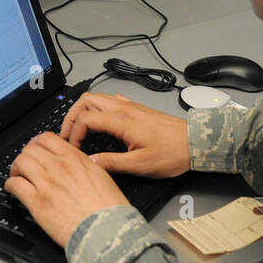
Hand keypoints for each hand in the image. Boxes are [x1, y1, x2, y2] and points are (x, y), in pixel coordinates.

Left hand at [5, 132, 129, 247]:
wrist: (107, 231)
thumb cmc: (108, 208)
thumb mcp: (101, 175)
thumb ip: (83, 164)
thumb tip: (73, 161)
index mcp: (75, 159)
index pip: (46, 138)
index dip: (36, 143)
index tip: (34, 149)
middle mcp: (59, 167)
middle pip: (30, 149)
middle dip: (24, 155)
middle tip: (24, 164)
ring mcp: (47, 184)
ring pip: (21, 163)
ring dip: (15, 168)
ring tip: (17, 175)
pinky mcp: (38, 203)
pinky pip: (16, 185)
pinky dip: (10, 185)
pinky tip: (12, 188)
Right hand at [60, 92, 189, 177]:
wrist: (195, 142)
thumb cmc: (172, 153)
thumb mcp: (140, 165)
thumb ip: (112, 163)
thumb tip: (89, 163)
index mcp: (122, 121)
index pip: (86, 119)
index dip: (73, 133)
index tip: (72, 148)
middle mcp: (124, 108)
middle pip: (87, 100)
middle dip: (71, 116)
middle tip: (67, 134)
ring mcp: (131, 106)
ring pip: (98, 98)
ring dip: (83, 110)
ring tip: (78, 128)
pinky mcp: (137, 108)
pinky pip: (110, 101)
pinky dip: (97, 109)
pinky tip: (99, 123)